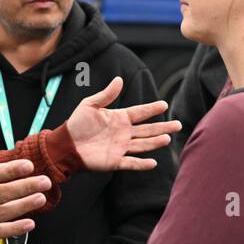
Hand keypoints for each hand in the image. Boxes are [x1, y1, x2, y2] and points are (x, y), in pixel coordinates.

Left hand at [67, 77, 181, 170]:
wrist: (65, 144)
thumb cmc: (77, 124)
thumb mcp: (90, 105)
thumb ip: (106, 94)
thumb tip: (119, 79)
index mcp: (119, 118)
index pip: (140, 112)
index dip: (152, 109)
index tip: (164, 104)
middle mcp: (124, 133)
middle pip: (147, 130)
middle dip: (162, 127)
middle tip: (178, 124)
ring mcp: (121, 147)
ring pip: (143, 145)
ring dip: (155, 142)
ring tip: (168, 139)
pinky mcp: (115, 161)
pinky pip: (131, 162)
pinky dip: (142, 164)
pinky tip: (153, 162)